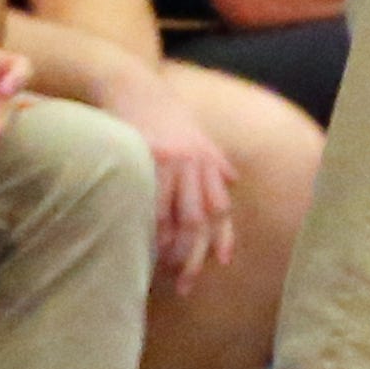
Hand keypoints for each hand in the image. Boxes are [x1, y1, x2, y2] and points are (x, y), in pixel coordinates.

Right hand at [121, 80, 238, 290]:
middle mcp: (197, 162)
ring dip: (174, 248)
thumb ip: (215, 159)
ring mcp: (174, 161)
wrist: (135, 85)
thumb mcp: (197, 134)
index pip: (221, 207)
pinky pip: (155, 200)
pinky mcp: (150, 157)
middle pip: (204, 219)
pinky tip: (149, 244)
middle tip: (185, 283)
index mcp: (208, 160)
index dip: (223, 237)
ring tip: (164, 271)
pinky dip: (154, 226)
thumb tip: (233, 178)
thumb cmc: (164, 114)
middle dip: (196, 255)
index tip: (221, 263)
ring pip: (182, 214)